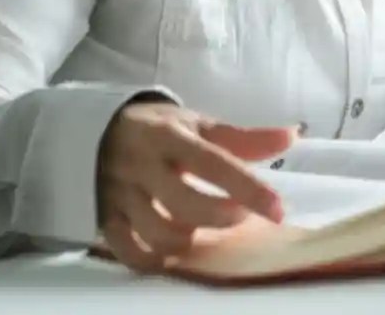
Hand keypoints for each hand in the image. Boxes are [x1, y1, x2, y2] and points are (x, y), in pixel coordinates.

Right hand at [96, 100, 295, 271]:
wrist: (93, 130)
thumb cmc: (157, 129)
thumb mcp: (197, 125)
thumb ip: (243, 138)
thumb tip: (291, 137)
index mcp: (168, 136)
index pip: (213, 164)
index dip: (248, 189)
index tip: (278, 210)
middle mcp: (141, 165)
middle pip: (186, 205)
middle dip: (223, 217)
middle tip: (239, 213)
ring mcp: (119, 194)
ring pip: (158, 233)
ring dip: (190, 238)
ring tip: (202, 228)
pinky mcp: (104, 217)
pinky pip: (129, 252)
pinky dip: (156, 259)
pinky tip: (173, 248)